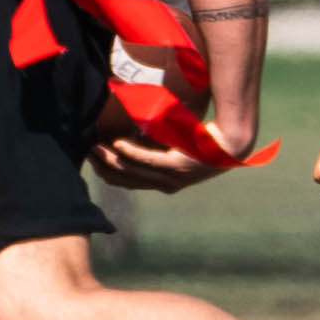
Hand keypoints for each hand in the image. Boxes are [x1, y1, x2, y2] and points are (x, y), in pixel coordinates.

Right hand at [90, 131, 220, 193]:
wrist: (232, 142)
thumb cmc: (204, 141)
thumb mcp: (174, 146)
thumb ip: (154, 145)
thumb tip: (132, 135)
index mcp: (164, 183)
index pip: (128, 182)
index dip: (108, 171)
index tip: (93, 159)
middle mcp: (167, 184)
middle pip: (125, 178)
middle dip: (103, 165)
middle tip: (86, 151)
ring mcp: (173, 176)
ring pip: (133, 170)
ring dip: (112, 157)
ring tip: (96, 145)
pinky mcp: (179, 165)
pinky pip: (148, 159)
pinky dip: (131, 152)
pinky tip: (117, 143)